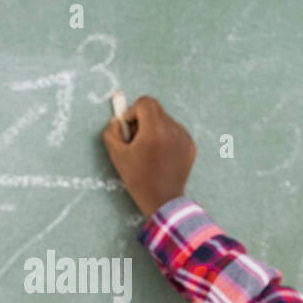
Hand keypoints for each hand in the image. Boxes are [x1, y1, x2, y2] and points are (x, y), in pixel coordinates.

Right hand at [101, 96, 195, 217]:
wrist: (163, 200)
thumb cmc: (138, 179)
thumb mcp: (117, 156)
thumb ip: (111, 133)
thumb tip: (116, 120)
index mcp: (155, 130)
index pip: (145, 102)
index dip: (132, 111)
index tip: (128, 127)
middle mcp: (173, 129)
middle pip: (155, 109)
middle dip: (142, 118)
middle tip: (136, 138)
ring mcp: (184, 136)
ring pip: (165, 120)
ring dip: (154, 128)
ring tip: (149, 149)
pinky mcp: (190, 145)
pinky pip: (175, 131)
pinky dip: (166, 137)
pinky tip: (161, 155)